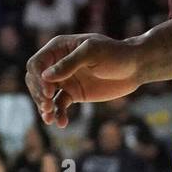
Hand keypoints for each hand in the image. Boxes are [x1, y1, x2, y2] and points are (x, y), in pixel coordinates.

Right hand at [26, 33, 144, 126]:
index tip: (48, 92)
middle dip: (38, 94)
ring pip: (45, 95)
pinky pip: (60, 105)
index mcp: (59, 48)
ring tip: (49, 119)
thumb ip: (69, 63)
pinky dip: (58, 114)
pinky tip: (62, 123)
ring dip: (44, 107)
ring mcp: (66, 79)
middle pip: (36, 81)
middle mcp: (58, 64)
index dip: (38, 78)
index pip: (37, 64)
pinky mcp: (74, 93)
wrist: (135, 66)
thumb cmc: (115, 53)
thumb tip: (45, 76)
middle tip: (47, 106)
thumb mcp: (93, 53)